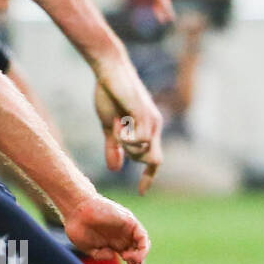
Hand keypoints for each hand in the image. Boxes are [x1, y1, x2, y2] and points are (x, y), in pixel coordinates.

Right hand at [63, 192, 149, 263]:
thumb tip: (112, 256)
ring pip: (142, 246)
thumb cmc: (78, 226)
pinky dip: (141, 248)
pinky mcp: (130, 222)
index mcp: (114, 245)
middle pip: (138, 255)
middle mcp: (123, 237)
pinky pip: (142, 236)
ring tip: (130, 263)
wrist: (75, 209)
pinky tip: (131, 255)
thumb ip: (100, 255)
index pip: (131, 260)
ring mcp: (127, 230)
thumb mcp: (88, 247)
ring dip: (140, 258)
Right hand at [93, 55, 163, 193]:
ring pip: (144, 152)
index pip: (154, 160)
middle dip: (131, 157)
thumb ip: (113, 147)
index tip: (142, 192)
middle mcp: (154, 126)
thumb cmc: (109, 95)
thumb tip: (115, 169)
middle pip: (151, 160)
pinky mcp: (144, 114)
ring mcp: (151, 120)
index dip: (148, 177)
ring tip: (116, 127)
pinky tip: (118, 125)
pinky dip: (126, 139)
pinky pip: (140, 139)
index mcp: (148, 129)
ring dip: (126, 146)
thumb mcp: (109, 126)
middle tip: (115, 137)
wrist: (108, 71)